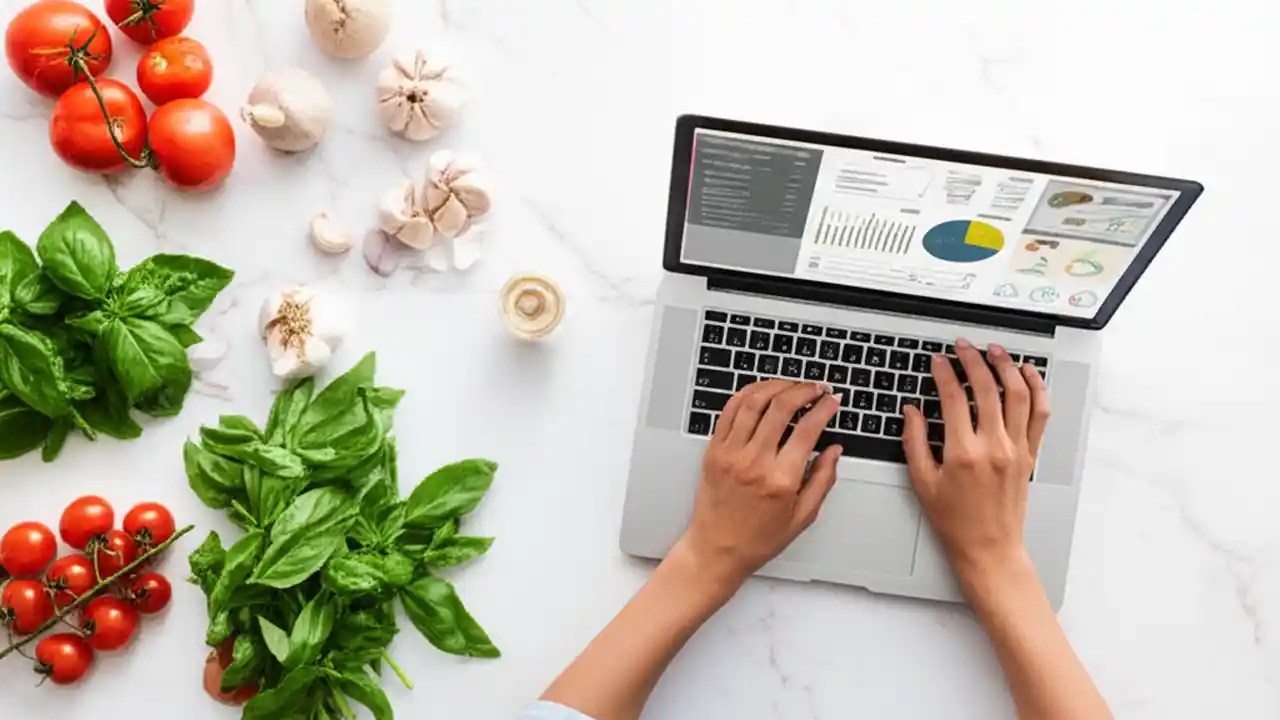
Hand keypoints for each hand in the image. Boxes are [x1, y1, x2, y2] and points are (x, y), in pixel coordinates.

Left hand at [677, 380, 842, 588]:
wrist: (716, 549)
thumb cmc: (757, 539)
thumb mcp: (802, 516)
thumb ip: (823, 480)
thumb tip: (834, 451)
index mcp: (780, 480)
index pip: (807, 429)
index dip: (824, 408)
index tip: (832, 401)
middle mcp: (754, 462)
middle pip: (780, 406)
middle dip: (804, 390)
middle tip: (816, 388)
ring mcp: (730, 453)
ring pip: (753, 402)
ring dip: (776, 386)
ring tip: (791, 386)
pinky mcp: (713, 450)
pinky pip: (729, 411)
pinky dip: (747, 394)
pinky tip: (761, 392)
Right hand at [902, 339, 1049, 593]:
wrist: (990, 548)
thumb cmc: (956, 522)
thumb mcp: (923, 483)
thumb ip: (915, 442)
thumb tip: (912, 412)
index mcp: (963, 453)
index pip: (953, 399)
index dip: (944, 373)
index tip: (938, 361)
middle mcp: (994, 447)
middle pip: (986, 388)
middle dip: (973, 360)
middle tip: (963, 347)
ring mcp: (1017, 449)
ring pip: (1018, 394)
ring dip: (1006, 367)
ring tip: (995, 351)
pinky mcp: (1030, 455)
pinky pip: (1040, 414)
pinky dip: (1036, 389)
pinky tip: (1027, 374)